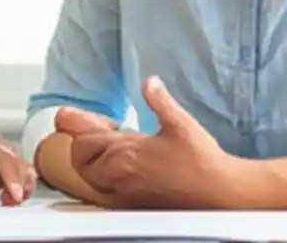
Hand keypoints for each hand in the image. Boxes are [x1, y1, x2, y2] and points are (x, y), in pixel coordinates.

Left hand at [0, 133, 36, 206]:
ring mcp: (0, 153)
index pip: (0, 156)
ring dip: (23, 186)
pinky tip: (11, 200)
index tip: (15, 195)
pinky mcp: (7, 165)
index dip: (11, 175)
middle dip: (19, 183)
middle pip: (15, 160)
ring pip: (23, 166)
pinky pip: (23, 174)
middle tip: (11, 203)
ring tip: (7, 203)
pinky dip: (24, 187)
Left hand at [59, 76, 242, 208]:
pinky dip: (103, 175)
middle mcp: (120, 175)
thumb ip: (159, 100)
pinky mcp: (134, 202)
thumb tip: (150, 83)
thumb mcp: (179, 122)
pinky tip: (119, 165)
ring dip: (91, 160)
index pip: (83, 140)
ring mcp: (125, 191)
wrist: (219, 193)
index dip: (77, 126)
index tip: (67, 116)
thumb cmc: (202, 162)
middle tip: (97, 130)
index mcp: (126, 154)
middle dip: (82, 143)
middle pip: (80, 159)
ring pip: (90, 176)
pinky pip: (105, 189)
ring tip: (106, 146)